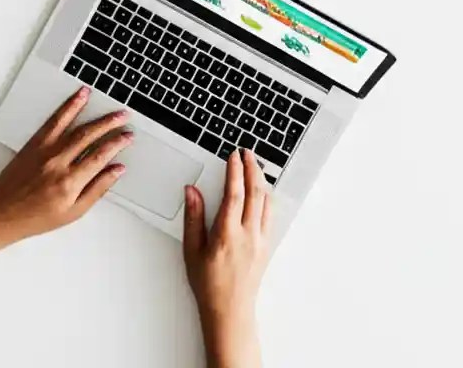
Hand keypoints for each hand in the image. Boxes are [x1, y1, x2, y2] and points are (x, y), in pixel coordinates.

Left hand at [0, 87, 132, 245]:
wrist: (0, 214)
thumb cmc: (35, 217)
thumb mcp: (74, 212)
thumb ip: (98, 189)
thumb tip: (117, 170)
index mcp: (69, 183)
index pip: (101, 156)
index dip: (118, 144)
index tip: (128, 137)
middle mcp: (57, 164)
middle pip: (90, 136)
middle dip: (110, 124)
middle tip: (124, 116)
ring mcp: (44, 152)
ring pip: (73, 125)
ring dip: (91, 111)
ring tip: (106, 103)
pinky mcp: (33, 145)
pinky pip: (53, 122)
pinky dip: (67, 108)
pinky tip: (77, 98)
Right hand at [183, 149, 271, 367]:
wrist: (230, 309)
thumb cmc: (208, 284)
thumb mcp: (192, 251)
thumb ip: (193, 218)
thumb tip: (191, 191)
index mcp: (227, 235)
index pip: (234, 193)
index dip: (235, 171)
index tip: (233, 155)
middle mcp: (248, 235)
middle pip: (255, 192)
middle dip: (252, 168)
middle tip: (248, 153)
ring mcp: (261, 239)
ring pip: (266, 201)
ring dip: (262, 180)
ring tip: (256, 166)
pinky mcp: (268, 245)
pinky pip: (271, 214)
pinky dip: (267, 197)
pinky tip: (262, 191)